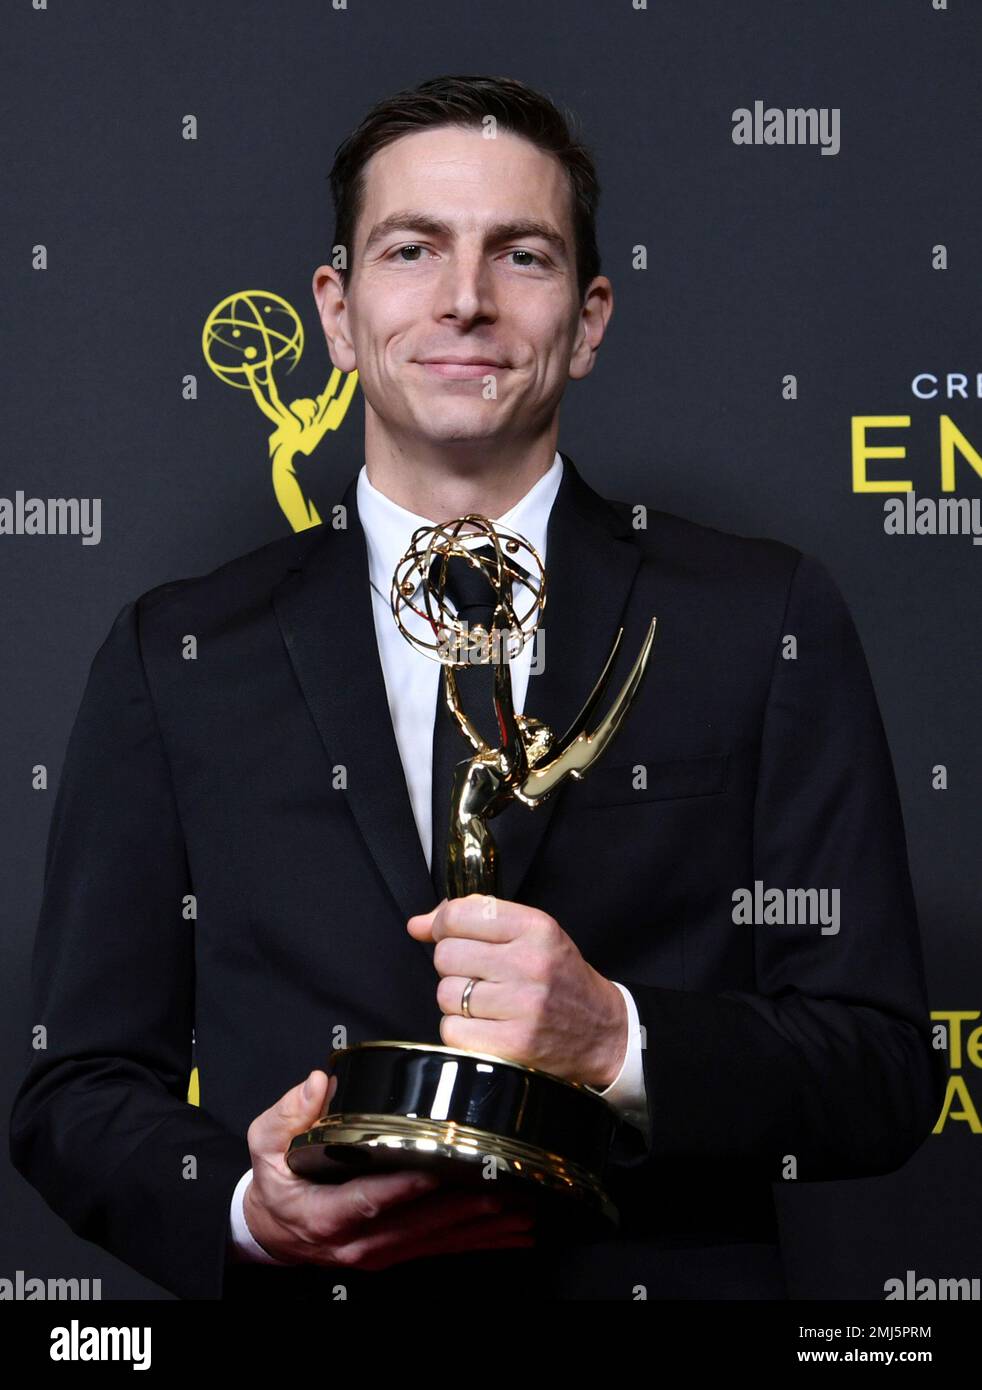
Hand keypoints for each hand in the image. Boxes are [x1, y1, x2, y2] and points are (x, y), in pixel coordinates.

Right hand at [241, 1070, 536, 1267]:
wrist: (271, 1230)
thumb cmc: (274, 1180)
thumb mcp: (266, 1142)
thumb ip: (290, 1113)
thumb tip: (319, 1083)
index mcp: (325, 1214)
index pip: (370, 1199)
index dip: (406, 1186)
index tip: (442, 1166)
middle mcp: (358, 1243)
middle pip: (417, 1225)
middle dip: (463, 1206)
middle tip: (503, 1185)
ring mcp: (381, 1254)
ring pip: (438, 1242)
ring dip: (483, 1228)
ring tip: (523, 1211)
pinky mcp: (397, 1255)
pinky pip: (443, 1250)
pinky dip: (481, 1242)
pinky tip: (514, 1235)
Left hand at [407, 894, 627, 1087]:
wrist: (604, 1031)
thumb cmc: (560, 979)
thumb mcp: (533, 935)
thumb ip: (476, 920)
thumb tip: (417, 924)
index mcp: (536, 927)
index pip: (460, 914)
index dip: (443, 925)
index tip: (449, 936)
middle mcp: (530, 963)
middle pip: (446, 955)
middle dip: (453, 966)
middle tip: (478, 975)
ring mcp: (523, 1006)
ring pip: (446, 994)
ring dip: (457, 1001)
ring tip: (487, 1003)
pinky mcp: (513, 1045)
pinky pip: (452, 1031)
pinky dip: (461, 1031)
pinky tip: (487, 1027)